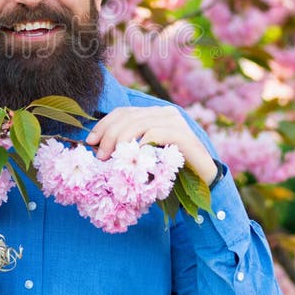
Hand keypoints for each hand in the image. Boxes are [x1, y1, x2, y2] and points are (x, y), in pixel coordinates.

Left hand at [85, 106, 218, 185]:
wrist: (203, 183)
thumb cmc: (169, 171)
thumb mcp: (143, 156)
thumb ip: (126, 147)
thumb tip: (96, 148)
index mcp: (153, 114)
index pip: (123, 112)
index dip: (104, 124)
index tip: (90, 141)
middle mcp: (164, 113)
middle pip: (128, 116)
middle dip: (109, 135)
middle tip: (100, 156)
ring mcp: (176, 123)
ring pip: (139, 123)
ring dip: (121, 141)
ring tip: (112, 158)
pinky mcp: (185, 136)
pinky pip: (157, 134)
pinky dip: (142, 143)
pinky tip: (133, 156)